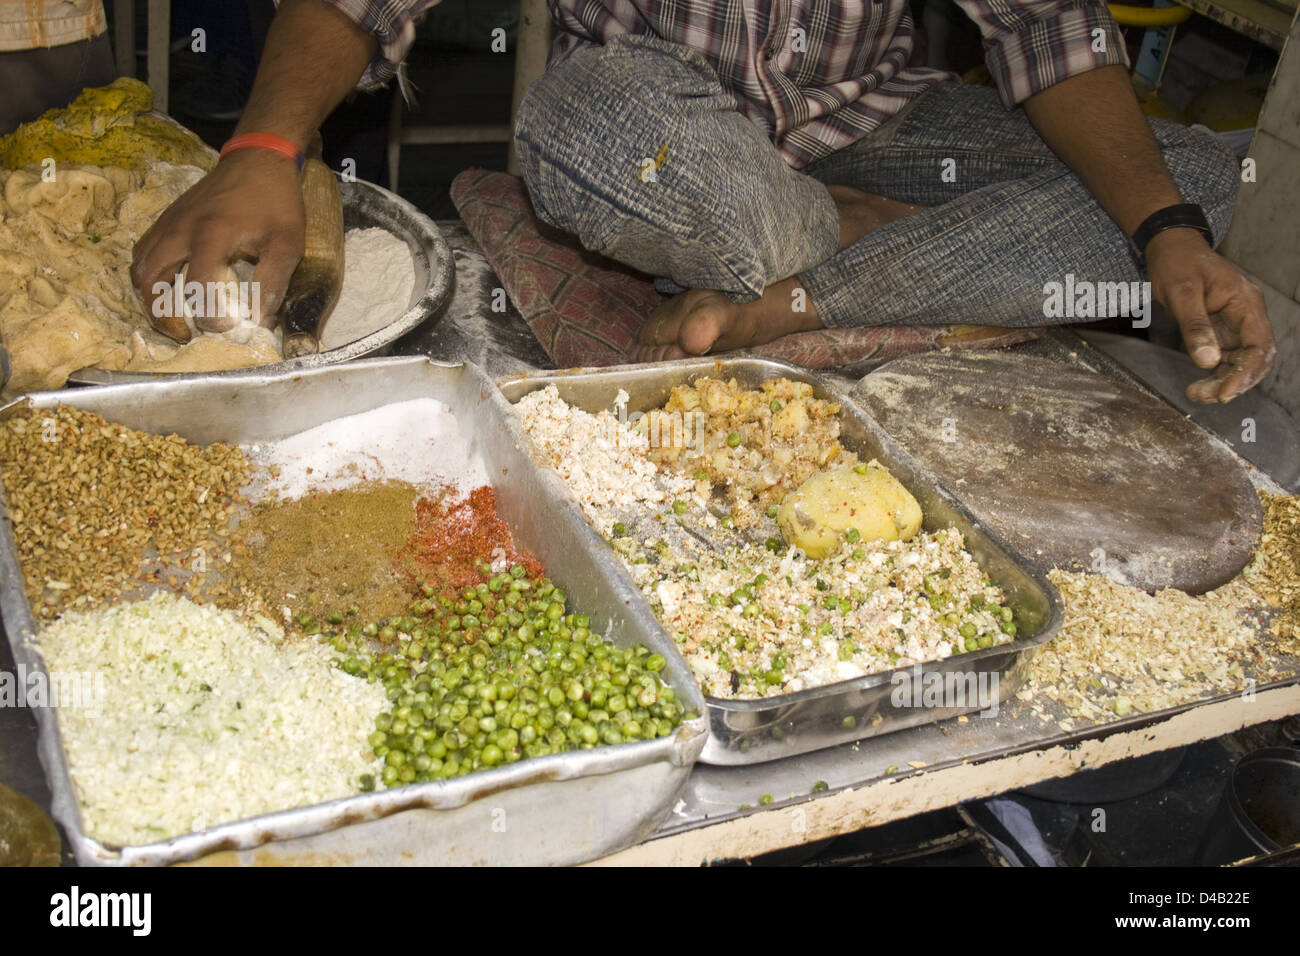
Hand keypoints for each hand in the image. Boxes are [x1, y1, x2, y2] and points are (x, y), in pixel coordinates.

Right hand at [131, 149, 304, 339]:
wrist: (258, 159)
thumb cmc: (275, 201)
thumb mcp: (287, 243)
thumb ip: (273, 283)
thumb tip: (259, 322)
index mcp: (211, 235)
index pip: (198, 287)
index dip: (211, 317)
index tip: (228, 328)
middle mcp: (180, 229)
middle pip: (150, 281)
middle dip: (163, 315)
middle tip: (186, 334)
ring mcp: (168, 222)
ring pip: (140, 267)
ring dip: (150, 297)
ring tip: (173, 317)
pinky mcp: (166, 219)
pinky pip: (143, 252)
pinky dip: (148, 276)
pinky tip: (168, 288)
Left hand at [1145, 229, 1275, 402]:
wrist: (1168, 247)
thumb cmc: (1177, 262)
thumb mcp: (1182, 292)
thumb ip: (1195, 326)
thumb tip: (1207, 361)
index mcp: (1246, 303)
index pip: (1259, 345)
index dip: (1247, 373)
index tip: (1225, 392)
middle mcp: (1246, 316)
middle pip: (1253, 358)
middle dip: (1233, 382)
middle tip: (1206, 397)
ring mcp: (1234, 325)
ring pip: (1238, 361)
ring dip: (1222, 382)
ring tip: (1196, 394)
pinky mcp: (1219, 330)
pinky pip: (1224, 358)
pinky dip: (1214, 374)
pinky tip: (1198, 385)